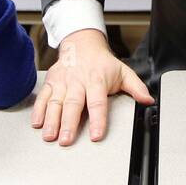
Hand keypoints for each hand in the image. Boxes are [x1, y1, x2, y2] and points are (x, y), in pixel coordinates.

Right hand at [31, 29, 153, 145]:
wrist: (82, 44)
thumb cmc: (102, 62)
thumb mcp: (123, 72)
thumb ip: (136, 88)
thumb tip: (148, 100)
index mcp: (97, 80)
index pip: (97, 103)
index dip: (98, 120)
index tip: (96, 135)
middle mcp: (78, 81)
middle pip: (73, 104)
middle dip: (68, 124)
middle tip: (66, 140)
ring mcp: (63, 81)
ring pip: (55, 102)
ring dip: (51, 120)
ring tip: (50, 136)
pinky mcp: (51, 82)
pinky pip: (43, 97)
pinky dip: (39, 110)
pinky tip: (37, 123)